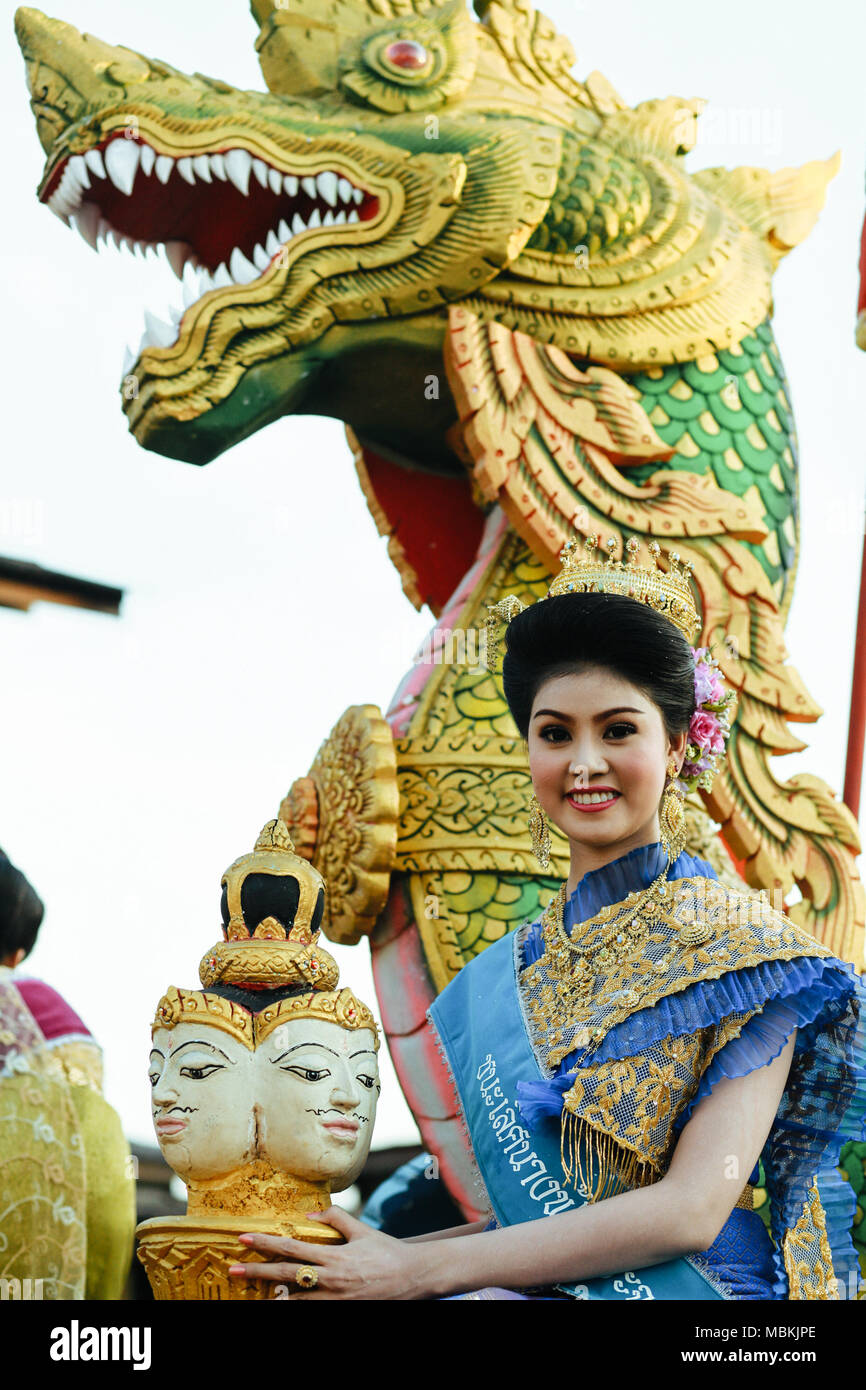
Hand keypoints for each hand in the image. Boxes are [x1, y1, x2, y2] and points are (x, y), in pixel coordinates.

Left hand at [228, 1207, 430, 1300]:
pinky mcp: (341, 1310)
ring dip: (271, 1297)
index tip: (244, 1239)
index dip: (266, 1244)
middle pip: (285, 1276)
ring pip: (294, 1301)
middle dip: (256, 1271)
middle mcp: (330, 1280)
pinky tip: (282, 1303)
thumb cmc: (387, 1251)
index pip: (292, 1249)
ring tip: (251, 1294)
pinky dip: (295, 1306)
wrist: (412, 1278)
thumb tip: (311, 1215)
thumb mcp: (362, 1230)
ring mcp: (334, 1300)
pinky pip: (311, 1310)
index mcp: (334, 1257)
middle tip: (233, 1268)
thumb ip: (336, 1219)